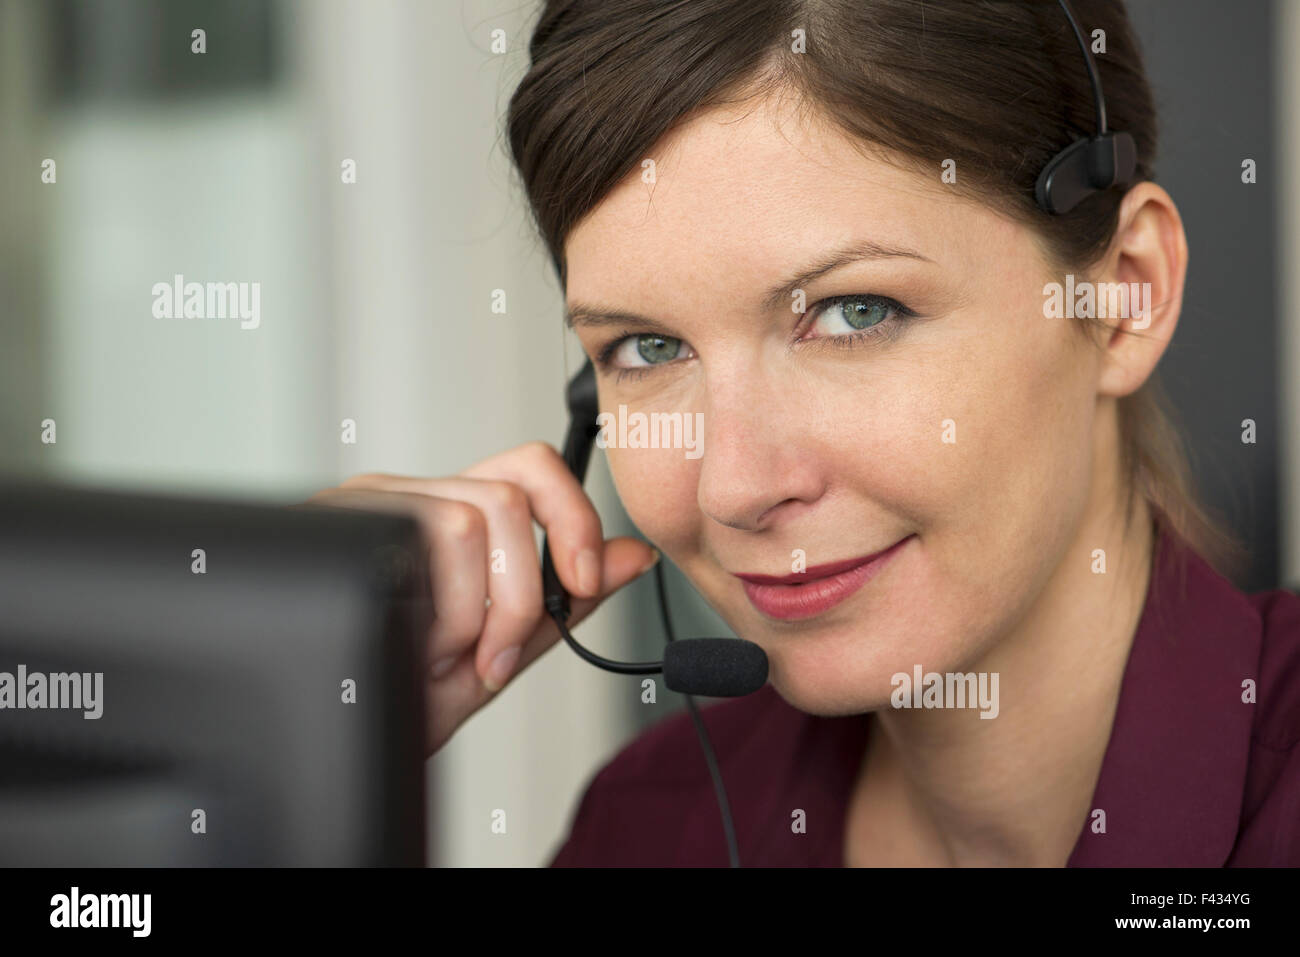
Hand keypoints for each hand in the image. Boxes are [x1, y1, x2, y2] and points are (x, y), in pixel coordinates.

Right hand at [303, 441, 658, 756]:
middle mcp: (408, 498)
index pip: (531, 466)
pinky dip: (439, 616)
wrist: (327, 739)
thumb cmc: (403, 699)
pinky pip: (420, 544)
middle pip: (509, 498)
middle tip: (492, 657)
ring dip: (476, 613)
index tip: (583, 582)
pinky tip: (414, 650)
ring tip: (442, 659)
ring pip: (468, 520)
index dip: (574, 516)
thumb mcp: (499, 651)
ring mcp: (365, 507)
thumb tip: (633, 555)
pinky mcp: (333, 527)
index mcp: (451, 515)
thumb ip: (564, 600)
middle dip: (522, 595)